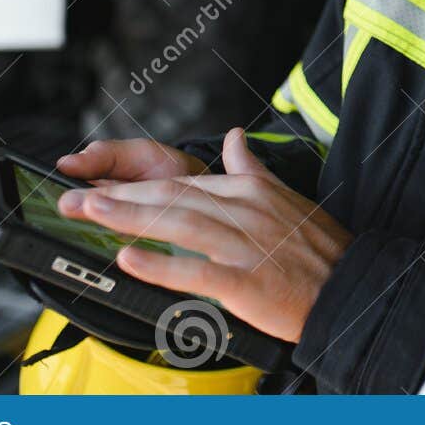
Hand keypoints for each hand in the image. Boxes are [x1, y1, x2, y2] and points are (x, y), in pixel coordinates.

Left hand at [55, 128, 350, 342]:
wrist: (351, 287)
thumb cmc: (320, 248)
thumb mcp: (287, 196)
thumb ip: (251, 168)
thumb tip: (233, 137)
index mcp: (250, 191)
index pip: (183, 182)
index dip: (136, 184)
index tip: (97, 185)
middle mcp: (244, 210)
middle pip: (172, 197)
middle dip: (119, 196)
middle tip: (72, 199)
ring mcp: (245, 245)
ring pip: (178, 224)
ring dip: (130, 217)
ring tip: (90, 212)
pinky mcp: (246, 281)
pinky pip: (196, 271)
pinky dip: (161, 265)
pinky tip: (128, 261)